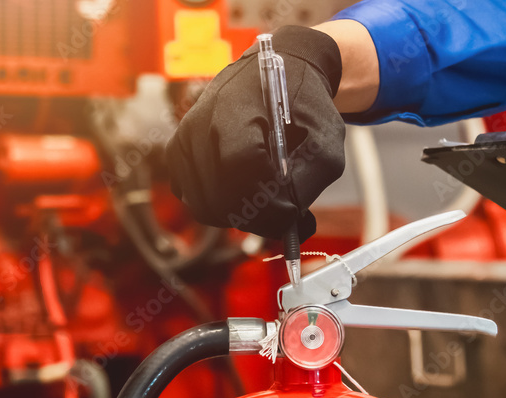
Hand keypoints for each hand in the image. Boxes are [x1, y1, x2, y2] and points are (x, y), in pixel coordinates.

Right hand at [164, 25, 345, 241]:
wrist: (280, 68)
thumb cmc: (305, 105)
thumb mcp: (326, 139)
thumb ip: (308, 182)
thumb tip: (286, 220)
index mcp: (235, 110)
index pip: (239, 169)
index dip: (266, 202)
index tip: (292, 211)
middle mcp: (199, 124)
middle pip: (218, 198)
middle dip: (257, 217)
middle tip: (285, 214)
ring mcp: (183, 140)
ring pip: (206, 207)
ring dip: (241, 214)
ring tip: (270, 199)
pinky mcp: (178, 154)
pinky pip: (196, 200)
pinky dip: (223, 207)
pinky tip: (247, 190)